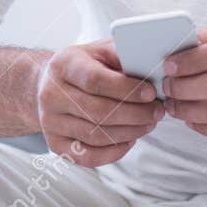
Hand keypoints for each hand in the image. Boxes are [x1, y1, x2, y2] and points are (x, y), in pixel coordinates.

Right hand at [35, 39, 164, 166]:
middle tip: (157, 111)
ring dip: (129, 132)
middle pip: (98, 111)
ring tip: (148, 124)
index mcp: (63, 65)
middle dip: (134, 114)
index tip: (151, 93)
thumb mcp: (100, 50)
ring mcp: (50, 122)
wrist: (49, 84)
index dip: (126, 89)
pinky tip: (130, 140)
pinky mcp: (55, 144)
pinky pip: (88, 156)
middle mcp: (52, 95)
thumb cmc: (83, 65)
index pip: (95, 80)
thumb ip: (122, 55)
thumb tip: (151, 67)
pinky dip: (113, 152)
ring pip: (96, 135)